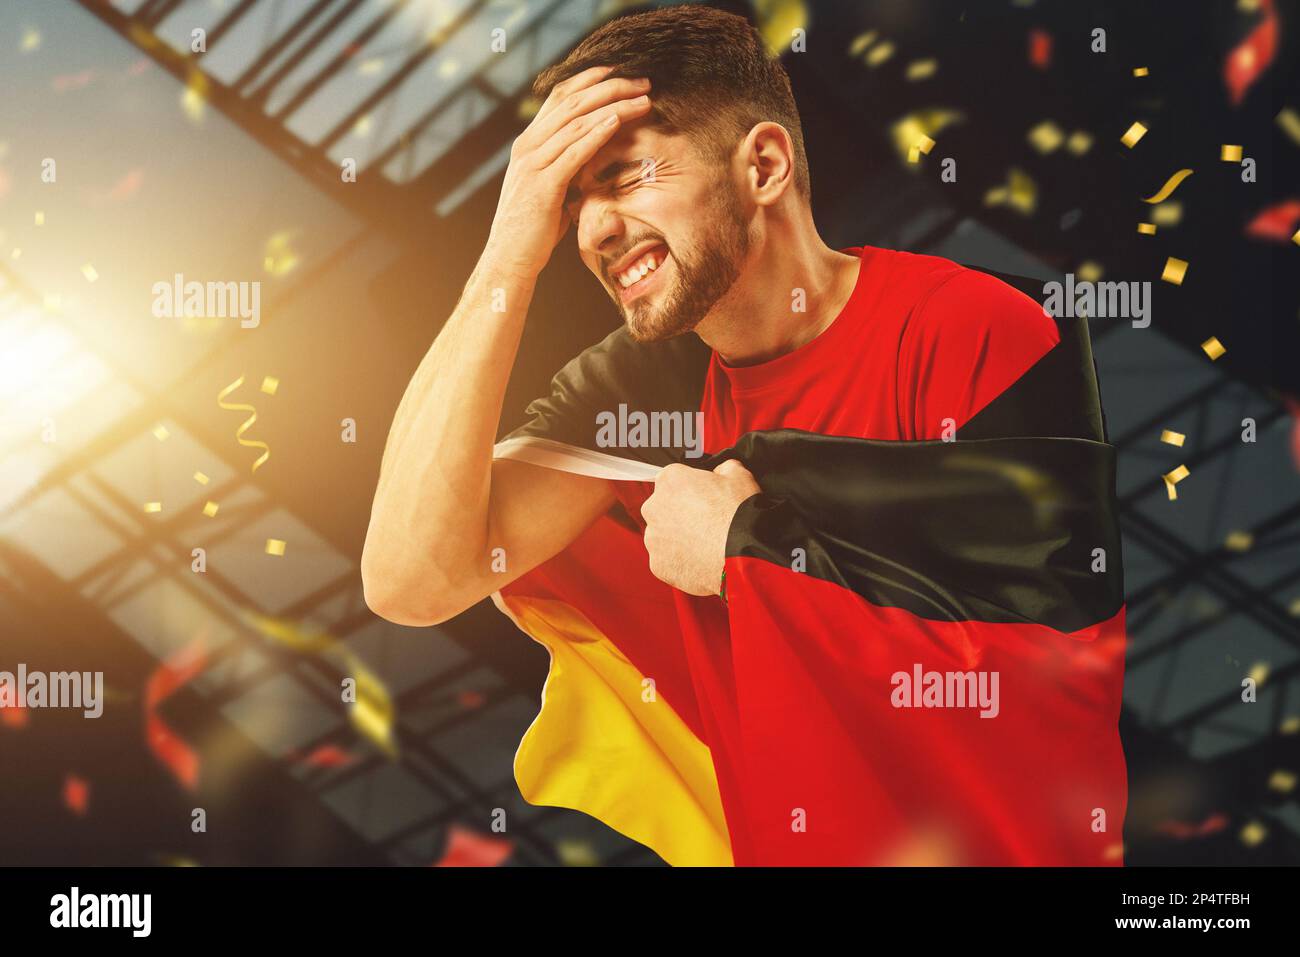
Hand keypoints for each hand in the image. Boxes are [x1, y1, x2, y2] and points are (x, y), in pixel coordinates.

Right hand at [483, 65, 652, 279]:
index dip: (591, 79)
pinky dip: (597, 133)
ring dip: (613, 106)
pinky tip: (617, 121)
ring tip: (643, 99)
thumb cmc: (532, 230)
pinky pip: (574, 152)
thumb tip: (588, 162)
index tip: (621, 72)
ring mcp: (533, 164)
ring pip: (577, 122)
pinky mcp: (543, 185)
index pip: (560, 96)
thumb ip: (564, 170)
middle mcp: (528, 146)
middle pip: (572, 101)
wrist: (508, 260)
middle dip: (611, 86)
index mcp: (529, 143)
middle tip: (643, 81)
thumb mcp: (549, 190)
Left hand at [641, 460, 760, 595]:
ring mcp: (653, 538)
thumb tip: (722, 470)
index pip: (673, 479)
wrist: (742, 557)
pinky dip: (680, 560)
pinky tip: (700, 560)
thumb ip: (725, 467)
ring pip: (663, 535)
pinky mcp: (657, 564)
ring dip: (678, 537)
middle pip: (664, 507)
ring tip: (705, 544)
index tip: (703, 498)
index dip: (691, 488)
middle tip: (705, 522)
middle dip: (681, 513)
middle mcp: (653, 507)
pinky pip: (666, 560)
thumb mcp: (740, 476)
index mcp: (670, 480)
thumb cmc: (739, 516)